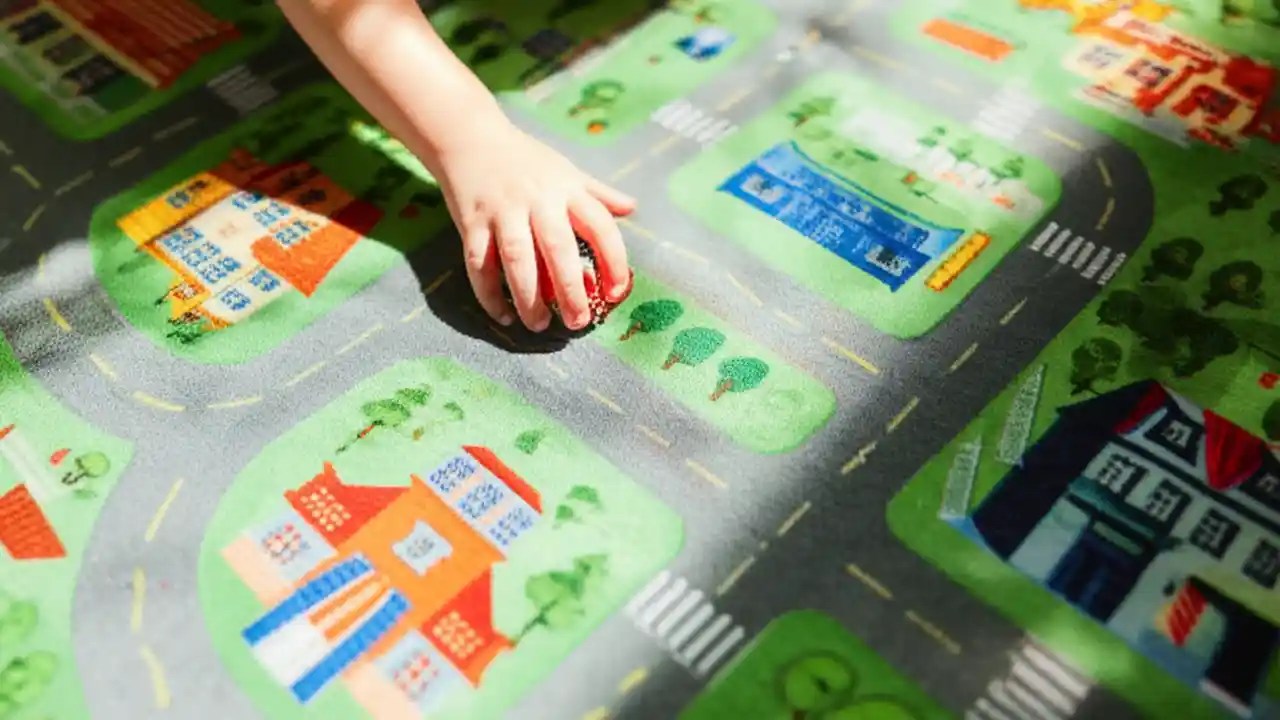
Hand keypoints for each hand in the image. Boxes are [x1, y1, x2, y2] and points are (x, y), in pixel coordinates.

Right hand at [436, 119, 635, 331]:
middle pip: (558, 247)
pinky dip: (488, 293)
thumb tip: (632, 208)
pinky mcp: (471, 223)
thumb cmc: (525, 161)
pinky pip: (479, 263)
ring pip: (516, 259)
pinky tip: (503, 316)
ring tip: (539, 325)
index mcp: (566, 189)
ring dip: (528, 296)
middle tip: (578, 323)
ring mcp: (502, 211)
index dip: (614, 260)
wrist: (469, 138)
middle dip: (570, 289)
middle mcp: (537, 200)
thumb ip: (598, 193)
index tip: (616, 292)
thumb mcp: (566, 171)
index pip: (600, 226)